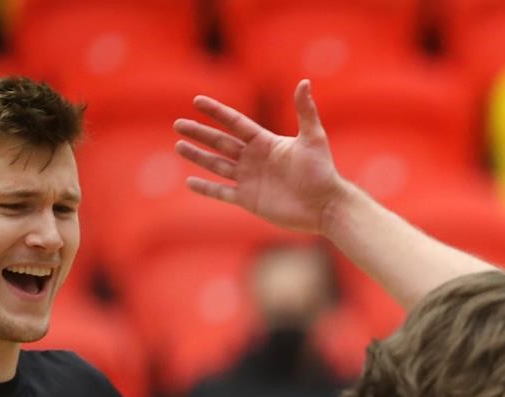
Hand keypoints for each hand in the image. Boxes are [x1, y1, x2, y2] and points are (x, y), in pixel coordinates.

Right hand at [176, 79, 344, 234]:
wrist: (326, 206)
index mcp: (266, 142)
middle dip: (200, 133)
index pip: (235, 123)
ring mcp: (250, 180)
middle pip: (221, 142)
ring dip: (198, 156)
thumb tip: (304, 81)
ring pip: (217, 165)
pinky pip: (223, 193)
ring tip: (179, 146)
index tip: (197, 101)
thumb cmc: (322, 172)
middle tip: (178, 123)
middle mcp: (255, 159)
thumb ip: (305, 111)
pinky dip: (206, 188)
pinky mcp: (250, 200)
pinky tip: (190, 181)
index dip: (217, 112)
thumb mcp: (314, 138)